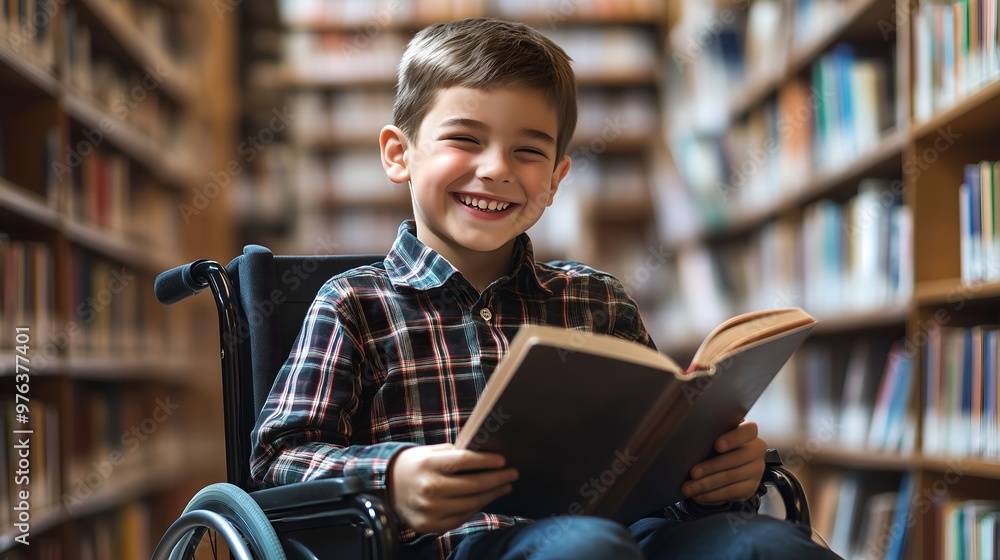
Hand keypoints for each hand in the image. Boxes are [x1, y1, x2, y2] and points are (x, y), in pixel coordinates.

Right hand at [388, 443, 518, 533]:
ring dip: (491, 495)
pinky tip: (486, 499)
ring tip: (504, 486)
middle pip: (472, 485)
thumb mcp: (429, 451)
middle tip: (513, 473)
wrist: (385, 487)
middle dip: (497, 479)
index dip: (486, 461)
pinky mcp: (429, 525)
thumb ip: (453, 452)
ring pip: (470, 504)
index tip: (502, 460)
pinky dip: (476, 509)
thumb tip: (483, 452)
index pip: (464, 461)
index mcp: (428, 464)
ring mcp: (429, 510)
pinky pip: (460, 518)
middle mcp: (428, 488)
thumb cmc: (413, 465)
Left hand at [681, 420, 765, 504]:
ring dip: (707, 484)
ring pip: (732, 477)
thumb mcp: (715, 436)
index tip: (717, 445)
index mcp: (749, 432)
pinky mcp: (751, 486)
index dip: (734, 438)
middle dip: (711, 467)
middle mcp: (757, 450)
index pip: (749, 431)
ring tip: (689, 488)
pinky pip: (733, 492)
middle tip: (692, 473)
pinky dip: (713, 495)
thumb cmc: (717, 445)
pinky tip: (699, 495)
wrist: (730, 463)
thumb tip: (687, 443)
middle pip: (736, 458)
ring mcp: (756, 469)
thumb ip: (710, 436)